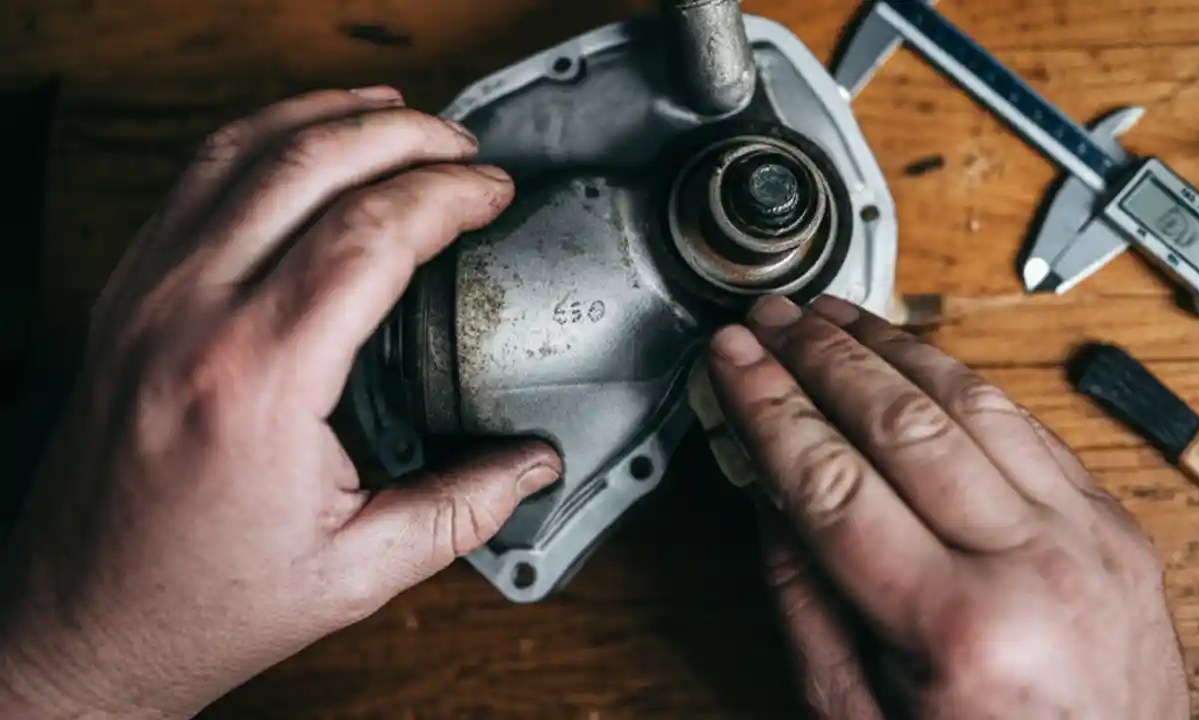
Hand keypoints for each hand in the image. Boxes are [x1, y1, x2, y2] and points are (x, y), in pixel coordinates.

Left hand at [0, 88, 560, 718]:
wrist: (84, 622)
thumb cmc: (200, 604)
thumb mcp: (355, 571)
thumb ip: (462, 507)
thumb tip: (535, 463)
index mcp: (254, 382)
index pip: (367, 234)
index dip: (446, 194)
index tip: (492, 194)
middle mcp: (185, 318)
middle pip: (307, 164)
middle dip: (404, 137)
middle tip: (464, 149)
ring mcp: (142, 297)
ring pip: (241, 150)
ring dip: (329, 118)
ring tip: (398, 119)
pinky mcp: (123, 298)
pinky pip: (193, 180)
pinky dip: (261, 139)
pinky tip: (304, 143)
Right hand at [705, 295, 1187, 718]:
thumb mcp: (857, 713)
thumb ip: (805, 598)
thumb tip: (768, 489)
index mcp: (959, 629)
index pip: (833, 480)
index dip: (769, 407)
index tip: (733, 360)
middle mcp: (1035, 567)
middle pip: (902, 421)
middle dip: (821, 357)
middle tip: (771, 320)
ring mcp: (1088, 538)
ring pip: (973, 402)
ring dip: (891, 347)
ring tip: (834, 316)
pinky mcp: (1114, 526)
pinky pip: (1028, 425)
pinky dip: (960, 381)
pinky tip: (915, 357)